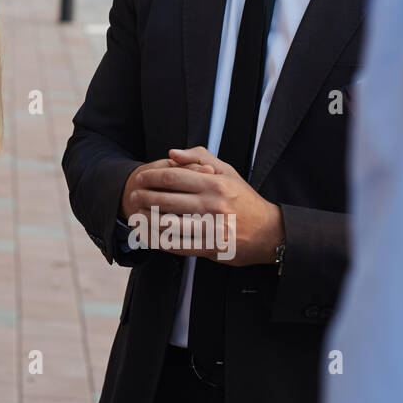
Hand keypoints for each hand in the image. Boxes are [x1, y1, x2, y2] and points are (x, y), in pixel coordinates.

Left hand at [121, 147, 283, 266]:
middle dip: (144, 197)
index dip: (151, 177)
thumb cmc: (243, 198)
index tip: (140, 178)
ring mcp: (212, 228)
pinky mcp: (211, 248)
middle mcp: (213, 205)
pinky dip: (159, 241)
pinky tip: (148, 235)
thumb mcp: (227, 171)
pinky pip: (177, 245)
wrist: (269, 232)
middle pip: (166, 200)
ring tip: (135, 215)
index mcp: (214, 184)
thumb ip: (199, 157)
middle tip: (132, 196)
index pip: (173, 177)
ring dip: (147, 220)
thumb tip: (171, 153)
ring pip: (168, 224)